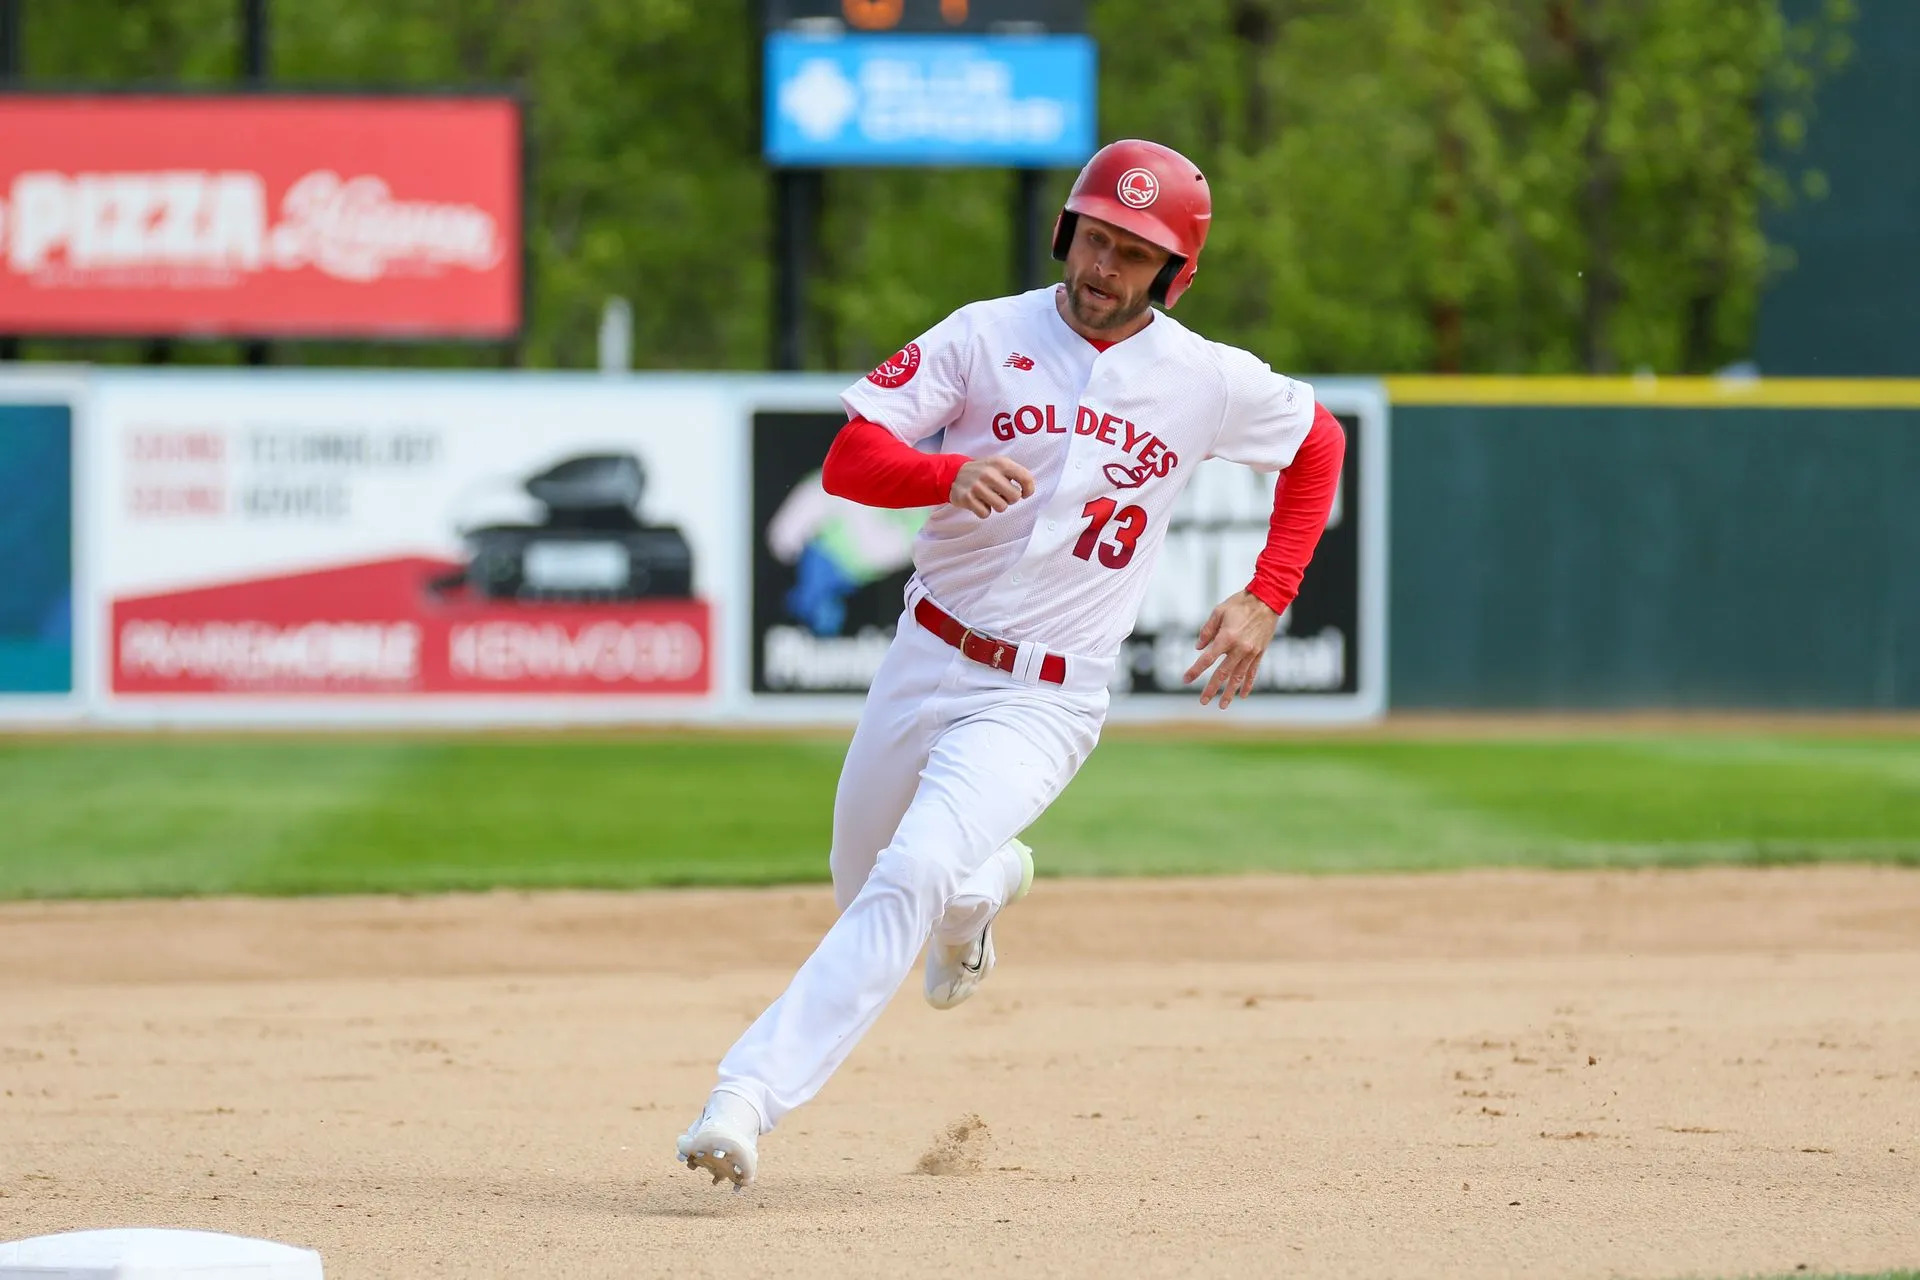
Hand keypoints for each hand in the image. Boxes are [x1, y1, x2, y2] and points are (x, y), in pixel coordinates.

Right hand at [949, 456, 1035, 517]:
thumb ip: (1016, 473)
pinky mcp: (967, 498)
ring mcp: (977, 486)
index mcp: (1001, 463)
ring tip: (990, 498)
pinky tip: (979, 502)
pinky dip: (984, 511)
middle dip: (1011, 499)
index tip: (1024, 493)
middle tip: (1003, 495)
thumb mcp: (999, 464)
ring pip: (1001, 507)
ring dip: (998, 505)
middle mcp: (989, 474)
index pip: (1026, 478)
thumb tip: (1028, 489)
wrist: (954, 473)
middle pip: (1014, 497)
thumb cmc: (983, 471)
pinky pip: (985, 514)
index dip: (1029, 490)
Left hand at [1183, 590, 1279, 708]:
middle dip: (1211, 689)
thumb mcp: (1219, 611)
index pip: (1207, 659)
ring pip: (1238, 677)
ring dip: (1229, 692)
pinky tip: (1242, 695)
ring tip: (1222, 705)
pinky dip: (1247, 684)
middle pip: (1222, 674)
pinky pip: (1253, 672)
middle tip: (1203, 702)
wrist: (1267, 599)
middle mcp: (1239, 648)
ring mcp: (1251, 652)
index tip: (1186, 679)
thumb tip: (1199, 648)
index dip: (1195, 671)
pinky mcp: (1260, 653)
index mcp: (1227, 637)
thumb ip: (1207, 631)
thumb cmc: (1240, 603)